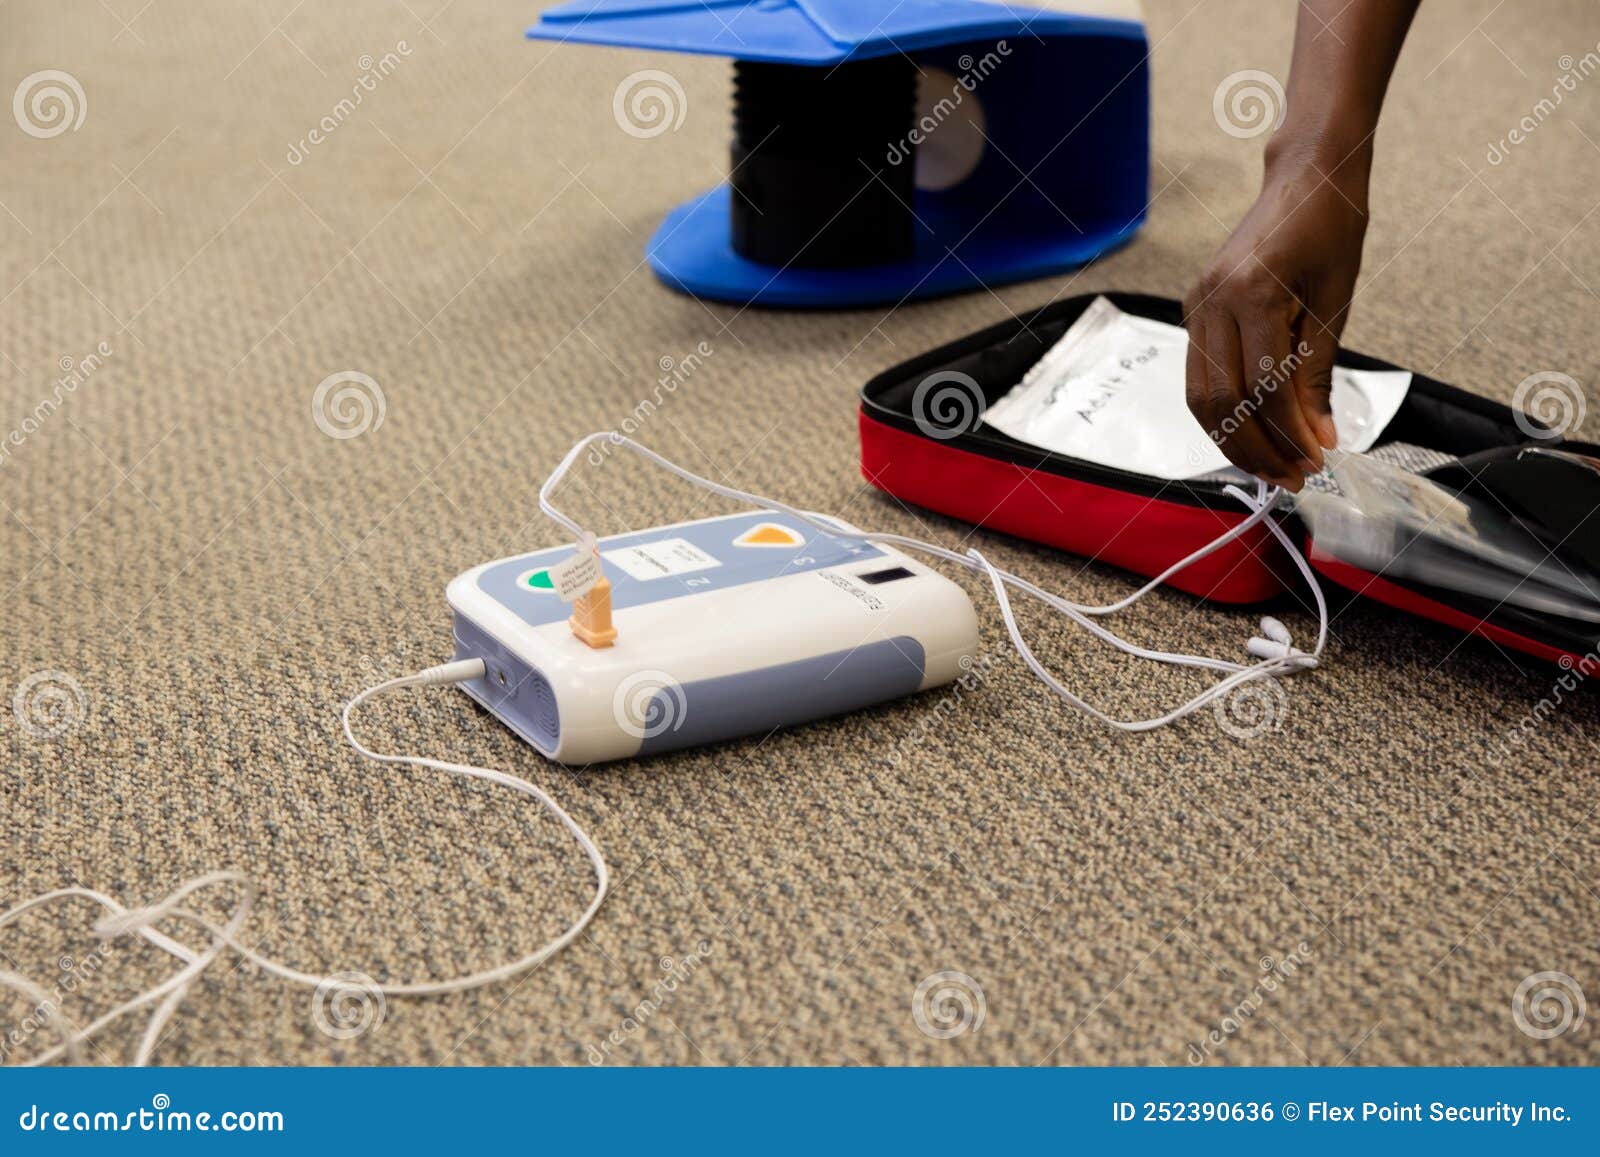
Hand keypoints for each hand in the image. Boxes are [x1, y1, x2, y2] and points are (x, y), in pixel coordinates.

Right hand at [1183, 135, 1370, 490]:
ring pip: (1200, 398)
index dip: (1290, 433)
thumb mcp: (1336, 302)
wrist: (1305, 176)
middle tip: (1293, 477)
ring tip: (1272, 465)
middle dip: (1257, 449)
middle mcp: (1213, 301)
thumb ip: (1318, 374)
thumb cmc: (1330, 227)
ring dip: (1234, 440)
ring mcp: (1196, 305)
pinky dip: (1224, 413)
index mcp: (1253, 292)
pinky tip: (1253, 431)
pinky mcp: (1194, 311)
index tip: (1319, 461)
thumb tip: (1320, 437)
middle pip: (1220, 402)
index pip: (1265, 388)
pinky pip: (1200, 377)